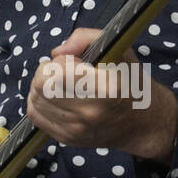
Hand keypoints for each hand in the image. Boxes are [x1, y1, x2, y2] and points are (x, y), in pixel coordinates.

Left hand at [25, 27, 177, 163]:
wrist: (142, 122)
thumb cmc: (130, 82)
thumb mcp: (118, 50)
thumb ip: (85, 38)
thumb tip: (56, 52)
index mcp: (105, 89)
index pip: (56, 72)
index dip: (60, 61)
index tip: (75, 62)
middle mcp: (90, 113)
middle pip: (41, 86)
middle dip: (46, 72)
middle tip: (64, 72)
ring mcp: (77, 130)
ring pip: (34, 100)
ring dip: (42, 87)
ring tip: (62, 84)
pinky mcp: (68, 139)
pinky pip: (36, 115)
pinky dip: (39, 102)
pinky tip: (55, 97)